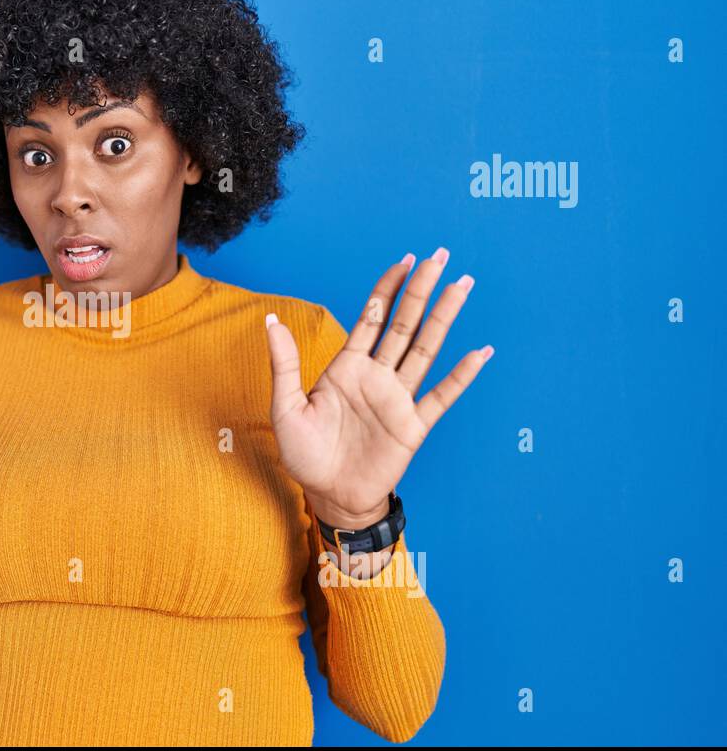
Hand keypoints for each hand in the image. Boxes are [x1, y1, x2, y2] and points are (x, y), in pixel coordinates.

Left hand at [264, 247, 491, 528]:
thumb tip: (270, 321)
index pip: (372, 317)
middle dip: (421, 289)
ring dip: (444, 317)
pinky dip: (462, 375)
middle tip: (440, 255)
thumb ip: (284, 364)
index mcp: (347, 367)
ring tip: (462, 285)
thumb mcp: (285, 407)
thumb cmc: (304, 453)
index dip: (388, 286)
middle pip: (405, 323)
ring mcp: (397, 399)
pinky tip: (481, 352)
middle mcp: (377, 376)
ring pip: (426, 349)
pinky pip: (442, 396)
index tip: (405, 259)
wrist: (327, 495)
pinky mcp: (413, 426)